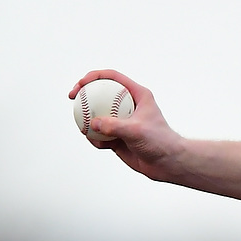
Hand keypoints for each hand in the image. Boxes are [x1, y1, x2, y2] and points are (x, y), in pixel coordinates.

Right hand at [67, 70, 183, 181]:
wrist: (168, 164)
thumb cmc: (160, 143)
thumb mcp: (137, 131)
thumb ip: (114, 126)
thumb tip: (93, 122)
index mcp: (137, 94)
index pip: (111, 77)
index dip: (93, 76)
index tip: (80, 85)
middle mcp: (128, 105)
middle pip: (100, 92)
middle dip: (84, 93)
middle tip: (73, 99)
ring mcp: (121, 120)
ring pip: (97, 114)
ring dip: (87, 119)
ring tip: (85, 128)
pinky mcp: (117, 136)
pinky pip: (99, 134)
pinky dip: (95, 138)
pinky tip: (100, 145)